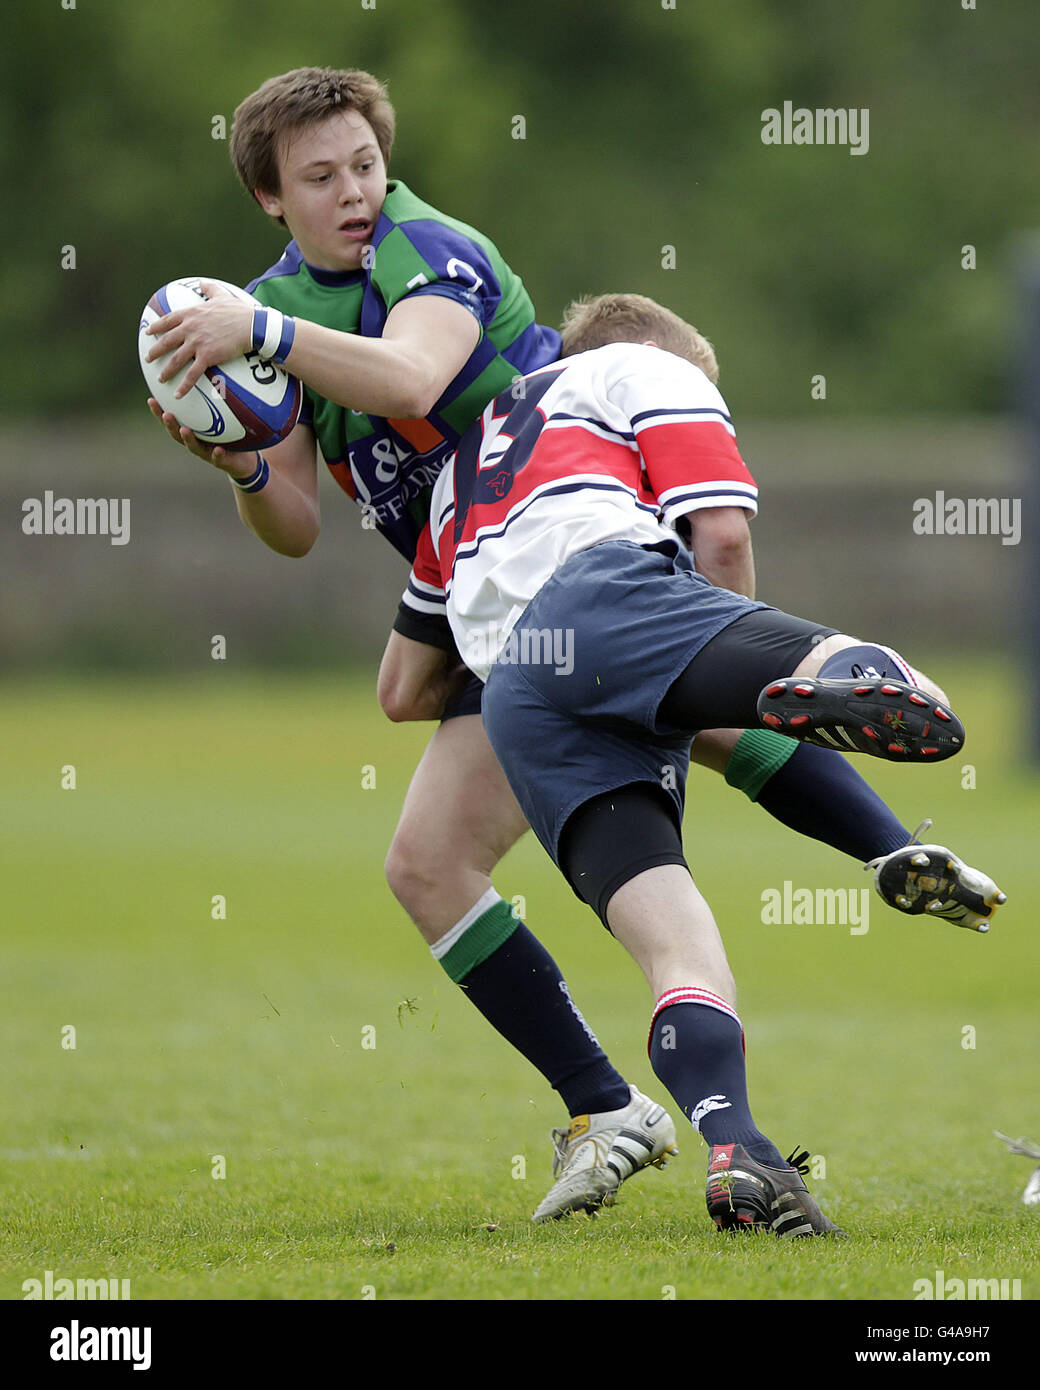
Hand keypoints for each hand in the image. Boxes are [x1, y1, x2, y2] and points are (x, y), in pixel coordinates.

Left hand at [144, 279, 253, 397]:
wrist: (251, 325)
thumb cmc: (239, 310)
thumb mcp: (222, 295)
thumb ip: (209, 289)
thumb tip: (203, 282)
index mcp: (191, 314)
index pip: (168, 321)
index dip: (157, 327)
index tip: (148, 332)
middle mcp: (190, 329)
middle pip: (166, 342)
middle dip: (155, 351)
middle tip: (148, 359)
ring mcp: (197, 343)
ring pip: (176, 360)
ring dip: (167, 371)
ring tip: (161, 379)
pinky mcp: (207, 357)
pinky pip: (192, 374)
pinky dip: (183, 385)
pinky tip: (177, 394)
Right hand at [146, 396, 257, 478]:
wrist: (241, 459)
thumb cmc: (227, 435)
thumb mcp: (218, 416)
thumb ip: (209, 400)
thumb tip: (202, 373)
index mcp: (190, 431)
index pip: (172, 420)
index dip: (159, 412)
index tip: (151, 399)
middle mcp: (195, 442)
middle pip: (177, 434)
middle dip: (170, 424)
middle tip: (166, 414)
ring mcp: (206, 453)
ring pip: (194, 447)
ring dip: (188, 438)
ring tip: (184, 430)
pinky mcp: (221, 462)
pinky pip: (218, 458)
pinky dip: (217, 454)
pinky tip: (218, 449)